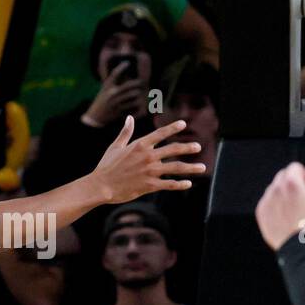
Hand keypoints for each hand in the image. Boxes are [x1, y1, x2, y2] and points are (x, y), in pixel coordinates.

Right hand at [83, 62, 145, 126]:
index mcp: (107, 86)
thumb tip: (126, 75)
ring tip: (140, 93)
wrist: (95, 116)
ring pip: (134, 95)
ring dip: (139, 94)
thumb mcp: (105, 89)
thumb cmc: (102, 100)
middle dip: (138, 83)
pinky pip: (133, 106)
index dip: (122, 67)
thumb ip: (114, 83)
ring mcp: (116, 102)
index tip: (128, 63)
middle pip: (129, 85)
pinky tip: (138, 103)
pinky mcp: (120, 111)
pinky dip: (137, 104)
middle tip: (142, 82)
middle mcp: (111, 93)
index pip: (115, 73)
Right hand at [89, 116, 203, 202]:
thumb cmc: (106, 165)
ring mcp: (150, 171)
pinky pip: (169, 184)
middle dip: (188, 148)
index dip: (173, 128)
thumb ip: (125, 132)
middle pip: (173, 150)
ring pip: (176, 168)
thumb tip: (129, 118)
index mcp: (139, 145)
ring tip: (202, 167)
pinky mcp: (150, 185)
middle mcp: (147, 156)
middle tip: (198, 146)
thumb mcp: (115, 146)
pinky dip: (180, 184)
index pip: (160, 133)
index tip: (183, 124)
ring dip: (191, 168)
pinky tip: (188, 183)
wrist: (102, 186)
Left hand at [256, 162, 304, 250]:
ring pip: (274, 189)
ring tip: (295, 209)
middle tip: (303, 197)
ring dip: (284, 194)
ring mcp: (266, 200)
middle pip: (283, 176)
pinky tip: (287, 216)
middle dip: (294, 182)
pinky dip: (276, 205)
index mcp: (292, 184)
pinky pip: (267, 202)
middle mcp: (275, 190)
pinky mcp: (261, 211)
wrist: (298, 247)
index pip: (295, 167)